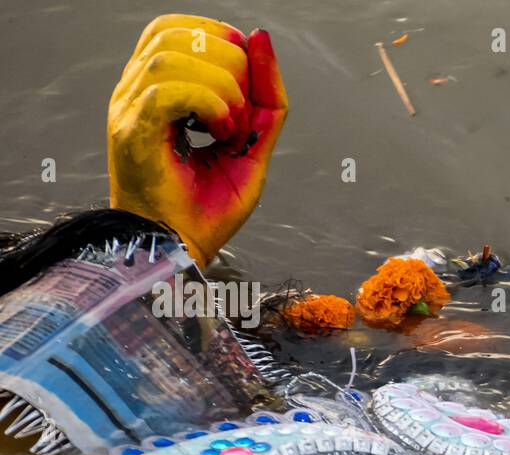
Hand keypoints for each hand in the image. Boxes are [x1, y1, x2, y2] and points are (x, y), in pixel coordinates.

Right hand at [108, 14, 287, 265]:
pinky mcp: (132, 132)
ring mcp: (129, 111)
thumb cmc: (207, 210)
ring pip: (175, 56)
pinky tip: (219, 135)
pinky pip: (170, 88)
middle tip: (239, 119)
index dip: (220, 40)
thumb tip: (261, 38)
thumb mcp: (251, 147)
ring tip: (228, 133)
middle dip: (231, 66)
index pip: (177, 30)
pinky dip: (211, 105)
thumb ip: (264, 100)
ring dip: (223, 90)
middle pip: (181, 36)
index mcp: (153, 92)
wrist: (180, 254)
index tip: (246, 85)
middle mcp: (134, 94)